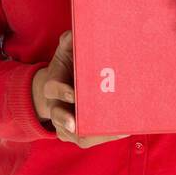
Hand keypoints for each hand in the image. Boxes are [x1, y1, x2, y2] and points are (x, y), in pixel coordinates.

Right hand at [32, 30, 126, 148]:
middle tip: (78, 124)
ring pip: (75, 134)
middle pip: (59, 118)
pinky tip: (123, 131)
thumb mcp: (66, 51)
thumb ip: (68, 42)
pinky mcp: (77, 133)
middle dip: (68, 121)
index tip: (74, 93)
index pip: (52, 89)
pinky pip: (88, 139)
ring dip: (93, 134)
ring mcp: (65, 122)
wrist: (64, 83)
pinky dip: (103, 136)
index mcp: (53, 85)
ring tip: (115, 131)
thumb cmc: (69, 64)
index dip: (61, 92)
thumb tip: (71, 35)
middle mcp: (57, 106)